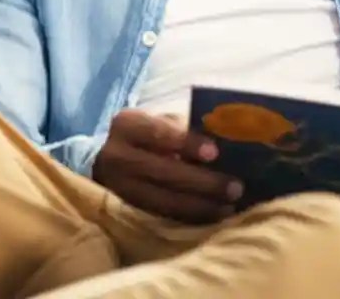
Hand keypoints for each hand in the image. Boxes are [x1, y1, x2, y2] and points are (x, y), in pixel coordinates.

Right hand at [93, 109, 242, 223]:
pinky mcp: (125, 208)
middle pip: (162, 172)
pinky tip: (212, 216)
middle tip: (235, 188)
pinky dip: (189, 217)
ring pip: (162, 200)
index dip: (186, 143)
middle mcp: (117, 156)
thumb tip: (224, 143)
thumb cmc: (146, 134)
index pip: (157, 132)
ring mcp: (118, 186)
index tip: (215, 153)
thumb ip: (184, 129)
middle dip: (202, 183)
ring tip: (229, 207)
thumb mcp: (158, 121)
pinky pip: (160, 215)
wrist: (104, 157)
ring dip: (200, 206)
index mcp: (128, 125)